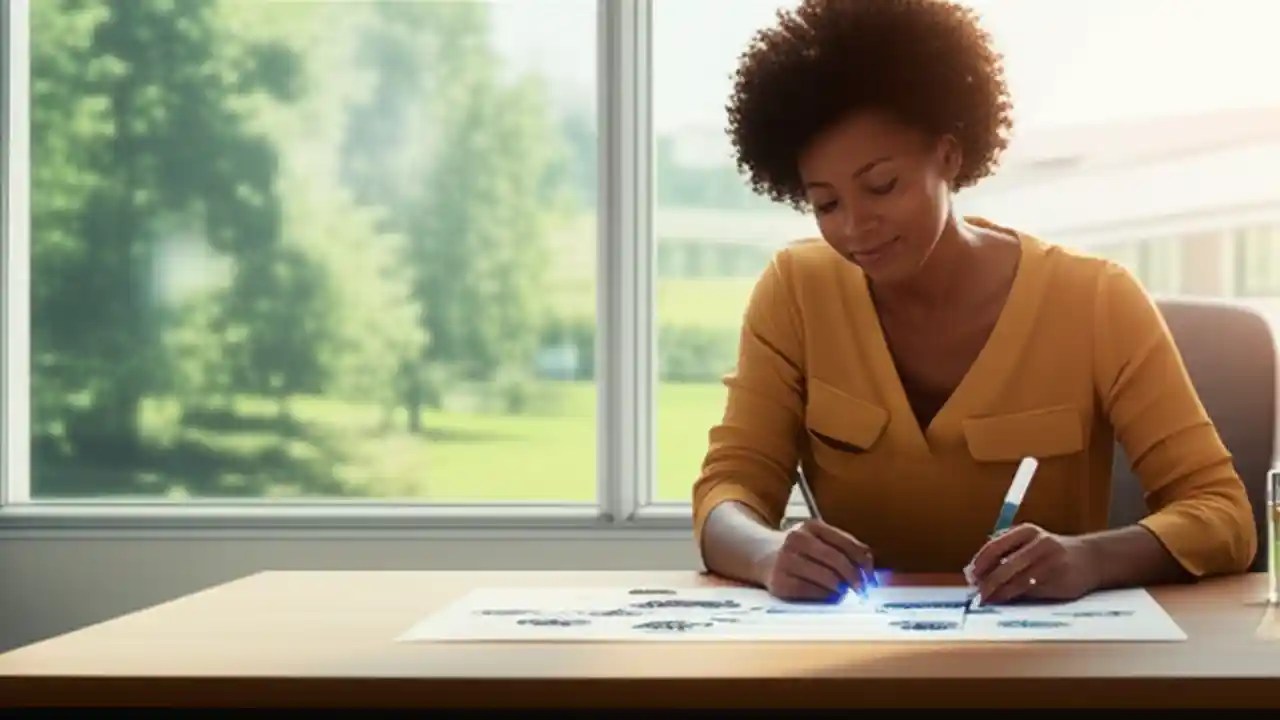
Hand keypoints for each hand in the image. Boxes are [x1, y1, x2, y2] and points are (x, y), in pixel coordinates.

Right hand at [758, 520, 874, 600]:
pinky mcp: (779, 581)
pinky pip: (811, 592)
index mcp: (812, 525)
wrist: (759, 554)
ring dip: (842, 589)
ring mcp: (786, 560)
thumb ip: (844, 546)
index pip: (848, 544)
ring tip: (845, 593)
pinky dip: (825, 597)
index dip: (864, 563)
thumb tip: (870, 567)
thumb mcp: (817, 538)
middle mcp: (797, 539)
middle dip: (855, 579)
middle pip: (838, 561)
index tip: (871, 577)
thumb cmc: (797, 550)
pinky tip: (828, 597)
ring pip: (827, 578)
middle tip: (862, 591)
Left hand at [967, 523, 1099, 603]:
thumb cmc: (1053, 552)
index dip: (979, 563)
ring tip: (987, 599)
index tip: (970, 575)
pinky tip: (1006, 600)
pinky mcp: (1060, 578)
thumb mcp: (1030, 542)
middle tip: (976, 592)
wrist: (1091, 558)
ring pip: (1017, 579)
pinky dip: (1015, 596)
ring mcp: (1051, 561)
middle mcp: (1039, 543)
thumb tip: (975, 572)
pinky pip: (1032, 589)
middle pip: (1005, 565)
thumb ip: (1006, 552)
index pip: (995, 546)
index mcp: (1027, 531)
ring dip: (999, 591)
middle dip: (987, 581)